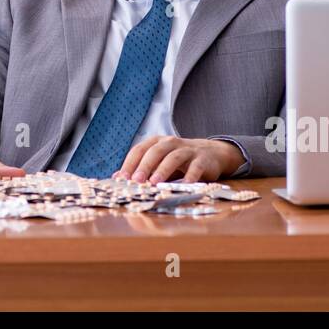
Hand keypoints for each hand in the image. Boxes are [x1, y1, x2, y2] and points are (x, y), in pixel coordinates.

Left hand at [114, 136, 242, 183]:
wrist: (211, 153)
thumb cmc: (179, 160)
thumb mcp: (159, 161)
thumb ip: (140, 168)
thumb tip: (116, 178)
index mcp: (157, 142)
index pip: (139, 150)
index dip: (130, 163)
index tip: (121, 178)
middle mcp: (171, 143)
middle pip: (155, 151)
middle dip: (144, 166)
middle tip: (136, 180)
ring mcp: (187, 150)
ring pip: (173, 157)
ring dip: (163, 170)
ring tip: (155, 183)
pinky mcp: (203, 160)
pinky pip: (196, 167)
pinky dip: (190, 176)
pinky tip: (184, 185)